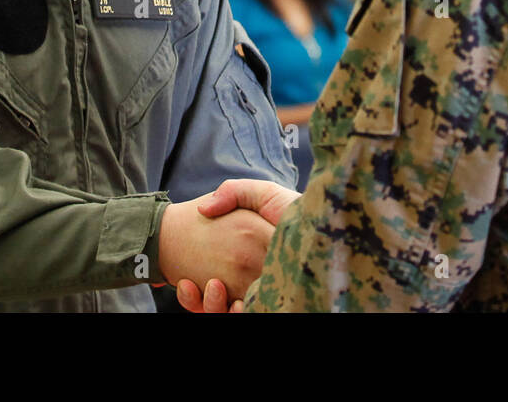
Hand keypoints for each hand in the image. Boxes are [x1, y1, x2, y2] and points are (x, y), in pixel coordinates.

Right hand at [176, 179, 302, 312]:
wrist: (324, 221)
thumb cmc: (294, 209)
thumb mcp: (262, 194)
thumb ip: (233, 193)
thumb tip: (204, 209)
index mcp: (247, 255)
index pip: (213, 273)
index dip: (192, 284)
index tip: (182, 278)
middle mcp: (251, 278)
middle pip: (217, 297)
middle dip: (200, 297)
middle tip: (187, 283)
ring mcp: (259, 292)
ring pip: (225, 310)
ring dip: (211, 305)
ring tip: (213, 287)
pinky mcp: (269, 303)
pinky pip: (241, 314)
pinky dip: (227, 312)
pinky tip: (229, 303)